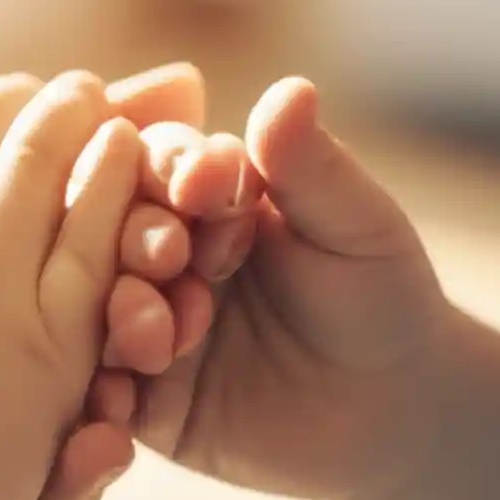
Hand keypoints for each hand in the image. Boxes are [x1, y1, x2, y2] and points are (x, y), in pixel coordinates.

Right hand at [96, 77, 451, 499]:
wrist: (396, 408)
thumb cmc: (381, 296)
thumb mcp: (358, 229)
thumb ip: (315, 170)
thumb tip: (292, 90)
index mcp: (203, 198)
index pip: (162, 164)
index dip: (172, 168)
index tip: (199, 182)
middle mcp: (162, 256)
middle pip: (115, 234)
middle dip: (136, 239)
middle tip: (169, 255)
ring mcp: (146, 327)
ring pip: (103, 313)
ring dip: (121, 314)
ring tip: (157, 331)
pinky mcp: (144, 402)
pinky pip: (105, 396)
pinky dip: (105, 394)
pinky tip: (125, 398)